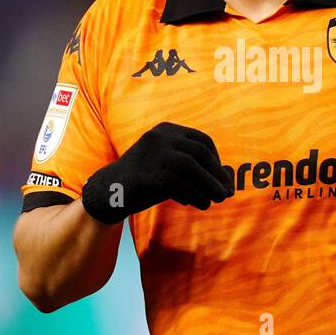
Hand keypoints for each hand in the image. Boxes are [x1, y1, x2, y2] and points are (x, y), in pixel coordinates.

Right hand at [81, 121, 233, 224]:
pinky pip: (180, 184)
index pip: (201, 140)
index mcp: (165, 130)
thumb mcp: (167, 164)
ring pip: (192, 168)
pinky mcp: (150, 173)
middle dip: (216, 174)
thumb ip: (192, 167)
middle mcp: (160, 137)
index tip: (221, 178)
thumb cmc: (144, 179)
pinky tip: (200, 204)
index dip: (216, 160)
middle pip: (199, 153)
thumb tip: (225, 180)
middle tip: (226, 192)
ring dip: (209, 185)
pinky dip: (195, 195)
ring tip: (218, 200)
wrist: (110, 191)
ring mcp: (154, 154)